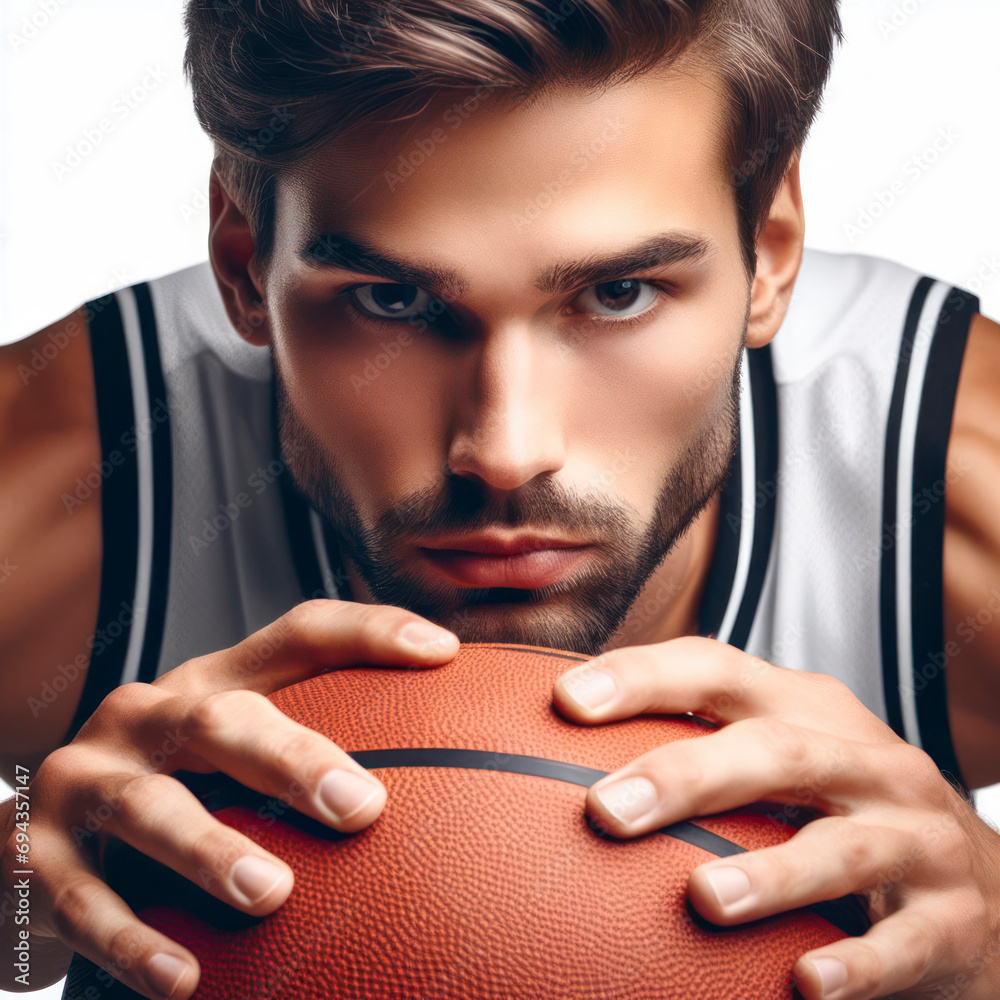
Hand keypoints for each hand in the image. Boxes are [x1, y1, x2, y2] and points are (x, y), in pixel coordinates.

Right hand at [0, 600, 457, 998]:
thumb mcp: (241, 752)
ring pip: (148, 804)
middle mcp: (148, 712)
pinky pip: (83, 899)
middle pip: (222, 715)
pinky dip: (132, 939)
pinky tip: (183, 976)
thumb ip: (324, 752)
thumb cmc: (181, 783)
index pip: (300, 634)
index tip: (444, 654)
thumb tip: (453, 766)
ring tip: (270, 894)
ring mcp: (85, 775)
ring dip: (209, 850)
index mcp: (214, 679)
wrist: (43, 830)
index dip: (371, 632)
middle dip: (290, 757)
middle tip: (360, 807)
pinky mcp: (35, 850)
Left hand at [552, 636, 999, 999]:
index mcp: (805, 709)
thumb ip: (692, 751)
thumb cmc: (837, 809)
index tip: (565, 700)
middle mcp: (864, 758)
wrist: (983, 882)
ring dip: (772, 875)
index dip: (643, 676)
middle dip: (687, 775)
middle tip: (605, 810)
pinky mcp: (954, 917)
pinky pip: (907, 944)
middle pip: (775, 751)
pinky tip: (805, 985)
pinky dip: (858, 967)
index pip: (717, 669)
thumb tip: (550, 761)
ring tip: (701, 899)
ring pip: (843, 849)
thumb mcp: (777, 761)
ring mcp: (916, 835)